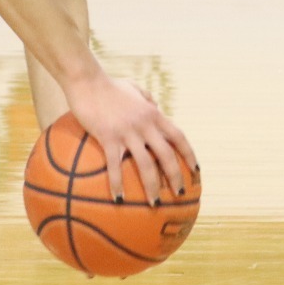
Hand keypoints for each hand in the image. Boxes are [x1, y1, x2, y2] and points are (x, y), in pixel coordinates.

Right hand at [64, 75, 197, 201]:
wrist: (87, 80)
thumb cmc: (108, 84)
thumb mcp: (134, 87)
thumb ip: (147, 98)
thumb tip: (155, 106)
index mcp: (153, 114)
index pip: (179, 137)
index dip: (189, 155)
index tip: (195, 171)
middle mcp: (145, 124)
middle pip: (167, 155)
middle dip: (176, 177)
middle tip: (180, 195)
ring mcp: (128, 131)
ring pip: (146, 164)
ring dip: (152, 186)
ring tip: (155, 204)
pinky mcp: (108, 137)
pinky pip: (115, 165)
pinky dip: (118, 184)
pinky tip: (118, 199)